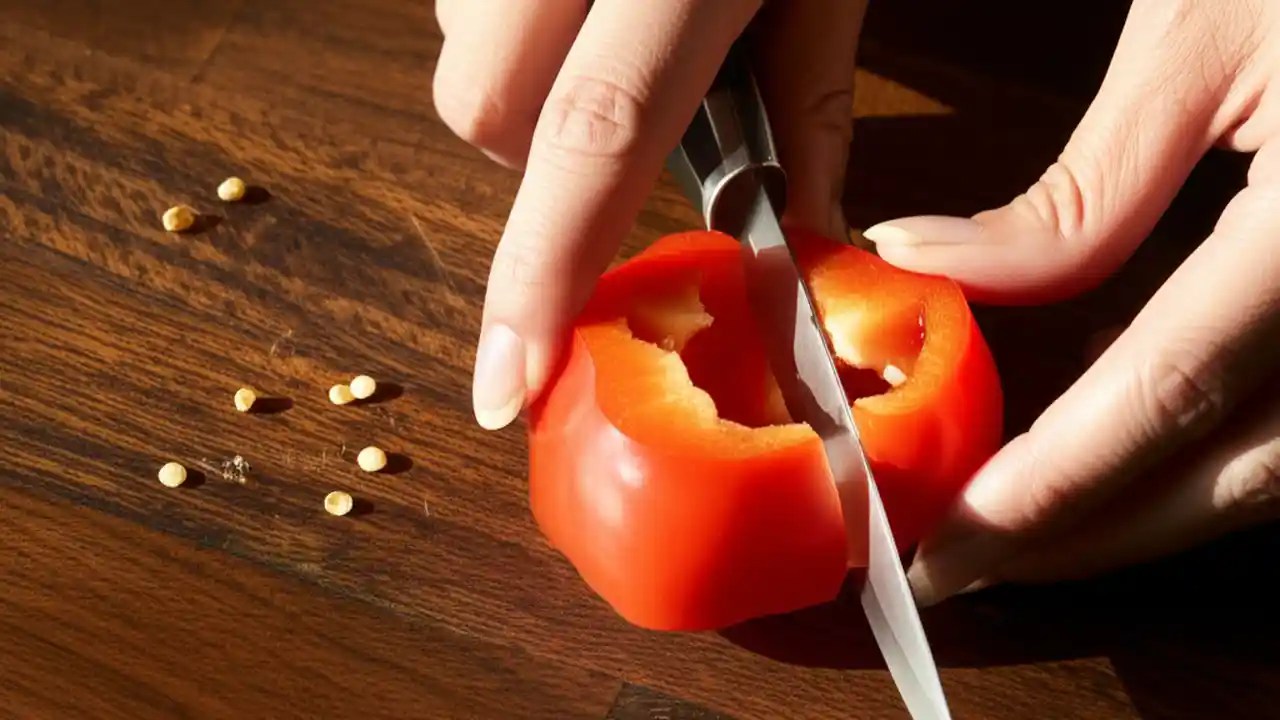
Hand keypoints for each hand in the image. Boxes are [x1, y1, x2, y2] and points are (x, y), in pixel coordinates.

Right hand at [432, 0, 866, 429]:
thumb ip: (806, 100)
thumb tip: (804, 240)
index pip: (594, 135)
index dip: (543, 273)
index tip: (508, 386)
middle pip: (481, 105)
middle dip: (534, 155)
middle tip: (624, 117)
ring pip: (464, 52)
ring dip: (526, 80)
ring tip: (612, 32)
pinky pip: (463, 4)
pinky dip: (517, 28)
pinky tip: (587, 1)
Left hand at [862, 0, 1279, 605]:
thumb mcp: (1202, 36)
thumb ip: (1080, 190)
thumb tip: (923, 264)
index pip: (1170, 391)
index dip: (1052, 487)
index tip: (953, 545)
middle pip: (1243, 473)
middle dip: (1094, 536)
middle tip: (976, 562)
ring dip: (1155, 514)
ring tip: (1036, 530)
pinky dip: (1221, 459)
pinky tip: (1138, 464)